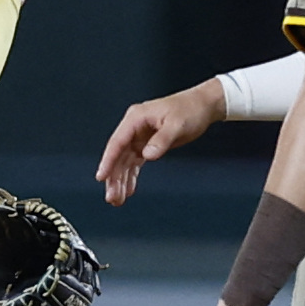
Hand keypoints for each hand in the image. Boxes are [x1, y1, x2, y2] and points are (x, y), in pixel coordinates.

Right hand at [97, 78, 225, 205]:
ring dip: (120, 180)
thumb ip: (162, 140)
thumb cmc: (190, 110)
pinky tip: (129, 190)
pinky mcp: (146, 144)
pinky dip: (131, 176)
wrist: (203, 105)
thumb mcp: (177, 124)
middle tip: (112, 197)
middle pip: (118, 156)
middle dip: (114, 177)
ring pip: (124, 162)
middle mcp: (134, 128)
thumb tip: (147, 155)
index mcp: (136, 118)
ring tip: (117, 200)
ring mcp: (139, 136)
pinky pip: (134, 163)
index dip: (108, 161)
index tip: (101, 177)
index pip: (117, 142)